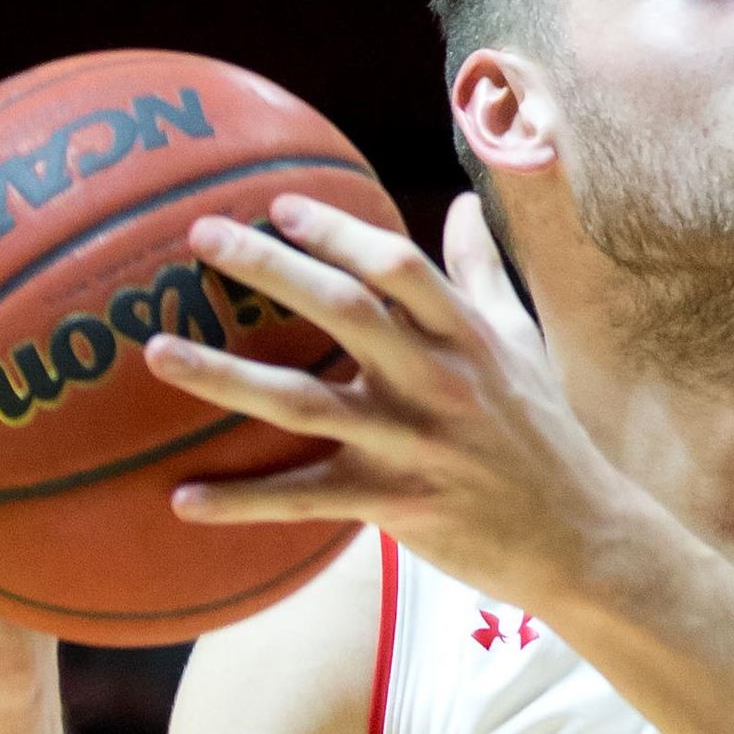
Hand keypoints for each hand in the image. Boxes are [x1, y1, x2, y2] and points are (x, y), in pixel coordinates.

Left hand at [145, 191, 624, 611]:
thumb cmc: (541, 429)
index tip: (280, 205)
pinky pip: (305, 498)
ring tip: (157, 351)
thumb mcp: (520, 340)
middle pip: (344, 311)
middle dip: (271, 269)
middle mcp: (436, 380)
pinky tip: (182, 498)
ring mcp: (410, 442)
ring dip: (225, 377)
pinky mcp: (391, 502)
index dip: (340, 231)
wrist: (576, 531)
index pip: (398, 266)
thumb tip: (464, 202)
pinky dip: (242, 501)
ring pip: (305, 403)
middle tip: (202, 235)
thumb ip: (482, 270)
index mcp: (466, 335)